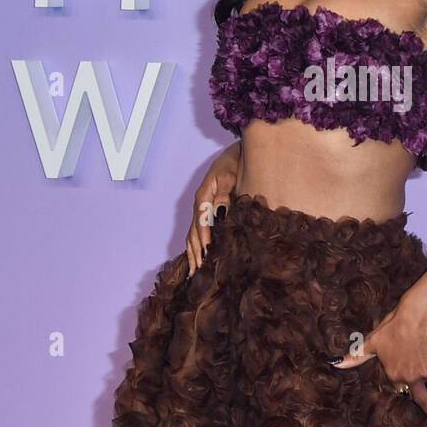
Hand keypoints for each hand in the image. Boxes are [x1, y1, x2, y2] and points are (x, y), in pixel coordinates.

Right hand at [186, 146, 238, 274]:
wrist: (234, 154)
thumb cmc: (233, 163)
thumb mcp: (228, 175)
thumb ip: (223, 194)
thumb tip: (219, 213)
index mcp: (204, 198)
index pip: (202, 223)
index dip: (204, 240)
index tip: (208, 255)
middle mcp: (199, 206)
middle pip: (194, 233)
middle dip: (196, 252)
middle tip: (198, 273)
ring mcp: (201, 209)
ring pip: (193, 235)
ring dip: (193, 253)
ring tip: (194, 272)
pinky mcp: (206, 212)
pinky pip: (197, 233)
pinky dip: (195, 247)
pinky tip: (198, 259)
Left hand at [331, 300, 426, 420]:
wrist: (415, 319)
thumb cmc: (392, 329)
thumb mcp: (371, 343)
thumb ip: (356, 356)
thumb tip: (336, 365)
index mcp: (396, 375)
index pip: (401, 385)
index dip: (404, 384)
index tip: (409, 387)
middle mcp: (414, 378)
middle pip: (423, 398)